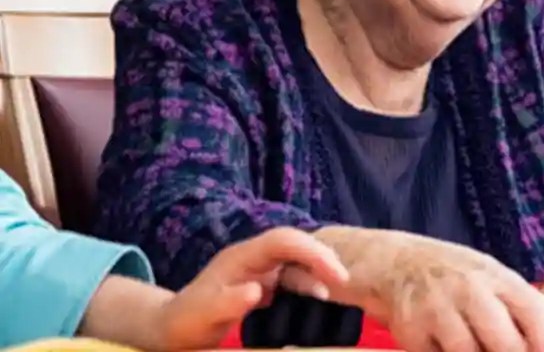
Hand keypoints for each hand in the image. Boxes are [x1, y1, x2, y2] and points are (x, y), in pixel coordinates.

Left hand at [157, 227, 349, 349]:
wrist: (170, 331)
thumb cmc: (184, 322)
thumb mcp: (201, 316)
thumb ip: (226, 303)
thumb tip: (258, 290)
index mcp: (242, 257)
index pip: (284, 241)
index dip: (312, 252)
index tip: (335, 275)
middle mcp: (255, 259)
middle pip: (298, 246)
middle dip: (324, 259)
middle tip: (345, 283)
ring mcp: (261, 272)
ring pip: (299, 263)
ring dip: (319, 275)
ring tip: (338, 295)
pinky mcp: (266, 286)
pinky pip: (295, 280)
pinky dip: (311, 288)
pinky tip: (321, 303)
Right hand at [368, 234, 543, 351]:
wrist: (398, 262)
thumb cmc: (460, 278)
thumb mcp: (492, 280)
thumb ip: (520, 310)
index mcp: (498, 277)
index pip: (535, 311)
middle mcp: (470, 290)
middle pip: (505, 342)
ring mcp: (439, 309)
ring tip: (483, 350)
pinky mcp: (412, 330)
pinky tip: (451, 350)